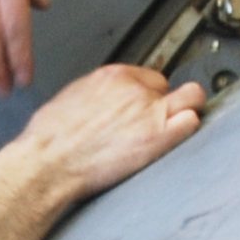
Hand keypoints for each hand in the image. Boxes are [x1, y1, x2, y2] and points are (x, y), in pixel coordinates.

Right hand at [9, 64, 206, 201]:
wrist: (47, 163)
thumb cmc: (50, 138)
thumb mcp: (72, 98)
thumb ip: (99, 95)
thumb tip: (107, 102)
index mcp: (112, 76)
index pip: (148, 77)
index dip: (148, 94)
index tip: (145, 106)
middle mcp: (134, 89)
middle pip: (171, 85)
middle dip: (169, 99)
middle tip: (164, 115)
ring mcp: (149, 111)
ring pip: (192, 98)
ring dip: (186, 111)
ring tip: (176, 127)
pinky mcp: (157, 137)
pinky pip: (191, 123)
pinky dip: (189, 130)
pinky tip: (177, 139)